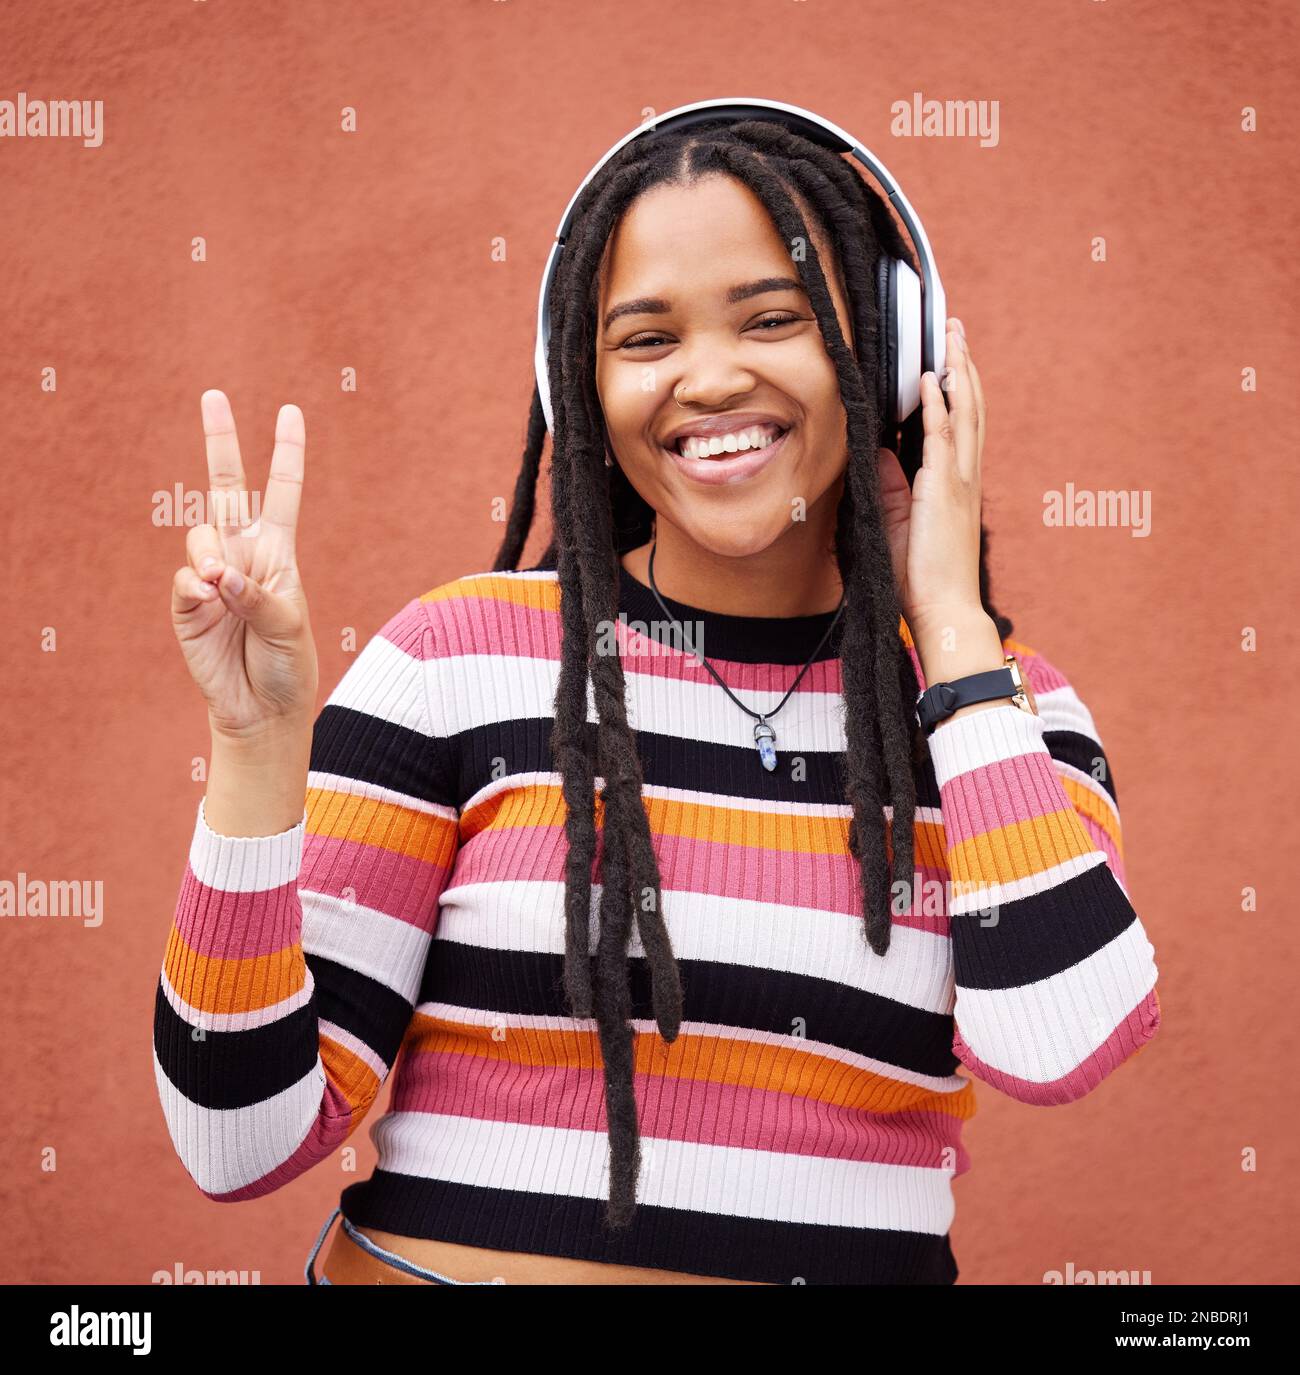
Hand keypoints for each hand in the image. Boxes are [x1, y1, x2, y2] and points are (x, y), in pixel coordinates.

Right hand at [169, 391, 318, 740]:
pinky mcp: (187, 604)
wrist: (263, 707)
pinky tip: (208, 601)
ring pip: (200, 537)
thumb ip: (257, 595)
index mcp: (277, 551)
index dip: (286, 453)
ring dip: (211, 556)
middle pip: (227, 488)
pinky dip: (196, 588)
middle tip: (213, 394)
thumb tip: (216, 574)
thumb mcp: (288, 625)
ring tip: (223, 587)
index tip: (290, 412)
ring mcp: (211, 576)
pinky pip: (184, 579)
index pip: (281, 492)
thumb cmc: (288, 663)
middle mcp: (242, 554)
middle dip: (220, 441)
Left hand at [876, 317, 987, 643]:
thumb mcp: (898, 526)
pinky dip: (938, 407)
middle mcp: (962, 476)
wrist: (944, 610)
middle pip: (968, 407)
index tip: (947, 357)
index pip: (958, 425)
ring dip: (957, 371)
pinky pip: (941, 440)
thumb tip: (882, 453)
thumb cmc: (921, 579)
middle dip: (962, 365)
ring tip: (951, 336)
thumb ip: (892, 490)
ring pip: (964, 413)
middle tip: (954, 329)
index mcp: (954, 485)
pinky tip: (931, 380)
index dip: (956, 388)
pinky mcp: (944, 492)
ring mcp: (958, 481)